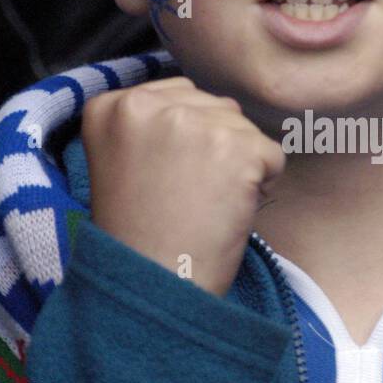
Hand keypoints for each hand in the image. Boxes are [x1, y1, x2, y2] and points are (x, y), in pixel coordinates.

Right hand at [81, 77, 285, 294]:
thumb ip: (154, 124)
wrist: (153, 286)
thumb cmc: (141, 236)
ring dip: (239, 166)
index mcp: (110, 106)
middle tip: (187, 197)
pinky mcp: (235, 147)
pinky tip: (226, 211)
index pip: (179, 95)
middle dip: (216, 148)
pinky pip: (272, 155)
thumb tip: (219, 106)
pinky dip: (262, 185)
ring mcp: (191, 123)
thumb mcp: (123, 162)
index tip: (165, 180)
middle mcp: (145, 104)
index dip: (186, 141)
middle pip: (215, 106)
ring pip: (245, 128)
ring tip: (204, 205)